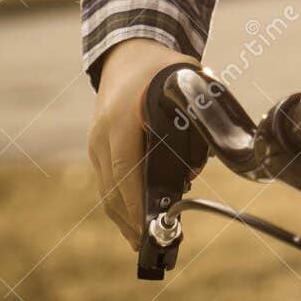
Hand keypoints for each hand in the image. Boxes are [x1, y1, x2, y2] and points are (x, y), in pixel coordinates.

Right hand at [89, 38, 197, 248]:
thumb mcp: (185, 77)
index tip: (147, 228)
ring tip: (144, 243)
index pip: (126, 166)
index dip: (134, 201)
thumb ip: (201, 108)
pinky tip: (134, 222)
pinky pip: (106, 182)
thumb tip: (206, 157)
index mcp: (122, 117)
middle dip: (131, 221)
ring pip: (106, 191)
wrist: (126, 52)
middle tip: (153, 248)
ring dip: (124, 219)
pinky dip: (119, 204)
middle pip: (112, 188)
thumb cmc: (160, 67)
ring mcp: (95, 142)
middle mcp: (102, 133)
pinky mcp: (96, 148)